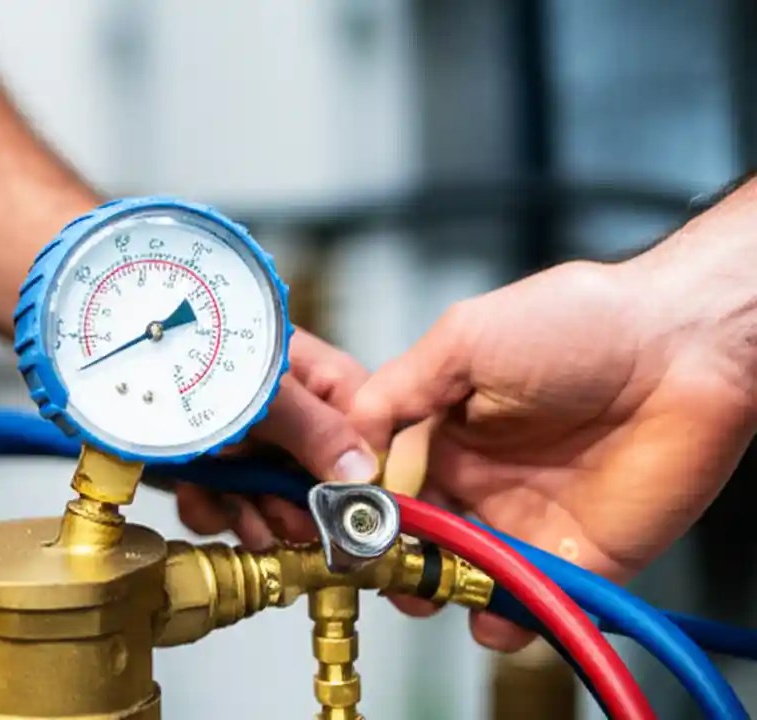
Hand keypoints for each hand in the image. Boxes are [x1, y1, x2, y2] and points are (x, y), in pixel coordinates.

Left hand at [176, 328, 378, 549]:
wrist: (123, 360)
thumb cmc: (193, 350)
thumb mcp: (267, 392)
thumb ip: (317, 432)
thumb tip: (364, 473)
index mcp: (316, 379)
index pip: (363, 430)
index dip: (358, 475)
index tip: (349, 510)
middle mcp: (287, 410)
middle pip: (315, 475)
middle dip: (298, 506)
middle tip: (291, 525)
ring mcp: (248, 437)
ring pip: (268, 495)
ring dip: (257, 517)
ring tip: (250, 523)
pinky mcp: (210, 461)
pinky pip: (224, 500)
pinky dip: (214, 510)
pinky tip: (203, 501)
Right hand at [348, 257, 756, 651]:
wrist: (684, 346)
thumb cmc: (580, 323)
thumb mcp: (462, 339)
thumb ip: (397, 391)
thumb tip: (345, 439)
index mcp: (447, 429)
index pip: (384, 480)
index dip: (358, 501)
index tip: (339, 517)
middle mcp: (480, 479)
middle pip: (414, 537)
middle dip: (387, 557)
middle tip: (375, 563)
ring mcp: (526, 520)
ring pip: (460, 577)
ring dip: (433, 592)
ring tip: (424, 591)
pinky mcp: (577, 557)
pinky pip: (529, 603)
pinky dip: (502, 619)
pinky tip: (487, 608)